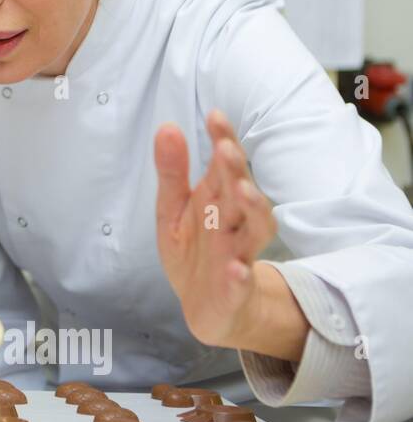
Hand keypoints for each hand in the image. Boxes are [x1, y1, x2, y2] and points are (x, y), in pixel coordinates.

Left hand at [153, 109, 278, 347]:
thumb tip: (166, 127)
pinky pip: (241, 281)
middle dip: (236, 170)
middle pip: (242, 191)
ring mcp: (238, 254)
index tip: (214, 115)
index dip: (223, 139)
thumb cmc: (195, 250)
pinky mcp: (235, 288)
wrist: (208, 306)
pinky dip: (240, 275)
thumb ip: (172, 172)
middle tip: (226, 149)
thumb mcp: (173, 209)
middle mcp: (234, 222)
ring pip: (254, 230)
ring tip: (243, 192)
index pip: (224, 164)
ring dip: (252, 210)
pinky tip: (237, 268)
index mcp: (218, 199)